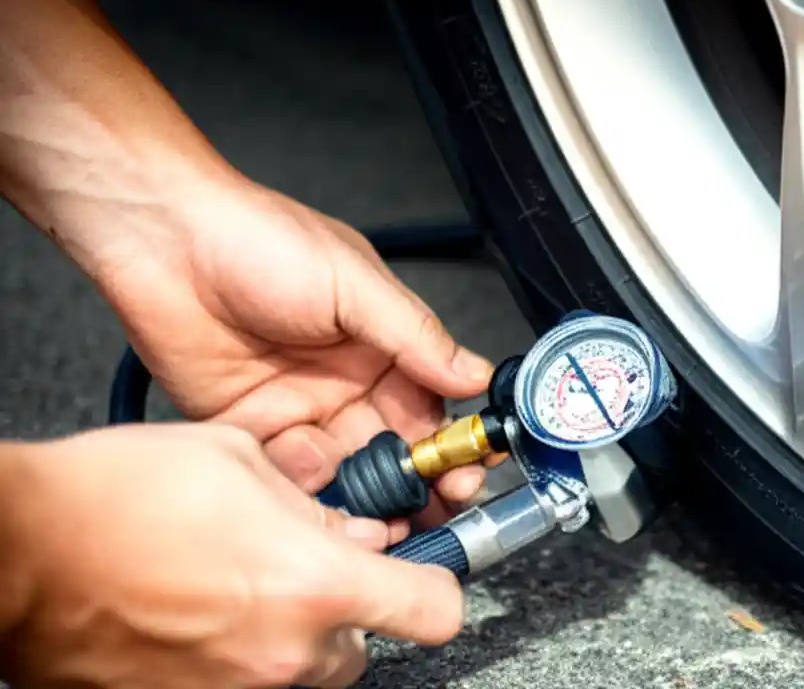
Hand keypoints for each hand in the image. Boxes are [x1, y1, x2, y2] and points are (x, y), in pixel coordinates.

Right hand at [0, 423, 462, 688]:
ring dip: (296, 631)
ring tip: (243, 581)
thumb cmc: (115, 497)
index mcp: (315, 584)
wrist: (19, 553)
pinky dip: (241, 651)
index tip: (425, 571)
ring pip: (306, 667)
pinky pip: (245, 681)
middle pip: (367, 645)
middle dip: (349, 607)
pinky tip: (203, 607)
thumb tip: (352, 526)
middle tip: (308, 564)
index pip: (435, 610)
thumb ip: (315, 502)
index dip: (437, 586)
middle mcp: (286, 652)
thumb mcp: (240, 461)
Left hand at [97, 181, 492, 512]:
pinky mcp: (247, 427)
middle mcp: (344, 382)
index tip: (471, 470)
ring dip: (363, 495)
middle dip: (419, 484)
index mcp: (381, 345)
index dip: (454, 442)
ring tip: (373, 506)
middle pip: (394, 450)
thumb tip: (475, 376)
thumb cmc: (260, 238)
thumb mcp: (356, 284)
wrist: (164, 237)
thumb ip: (416, 337)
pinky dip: (300, 483)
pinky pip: (283, 474)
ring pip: (344, 471)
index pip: (431, 407)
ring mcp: (297, 408)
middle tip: (435, 506)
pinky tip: (307, 466)